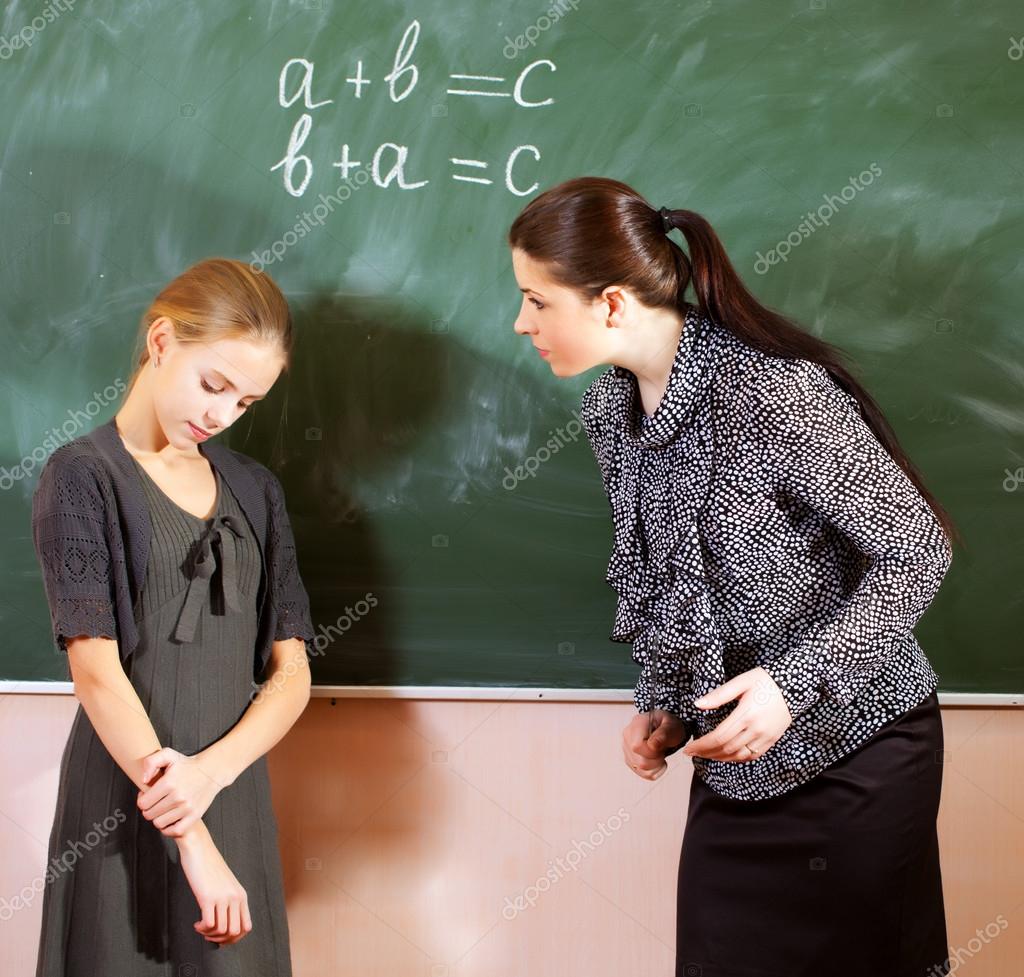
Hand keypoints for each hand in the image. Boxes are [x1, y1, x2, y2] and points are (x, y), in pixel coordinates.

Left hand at [137, 747, 226, 838]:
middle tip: (156, 801)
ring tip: (163, 809)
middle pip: (149, 815)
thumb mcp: (168, 755)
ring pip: (159, 824)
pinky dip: (169, 829)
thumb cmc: (188, 765)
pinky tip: (170, 819)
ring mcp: (187, 808)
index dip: (142, 799)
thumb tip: (143, 780)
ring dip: (158, 817)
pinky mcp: (195, 816)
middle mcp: (178, 796)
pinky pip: (174, 831)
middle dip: (149, 809)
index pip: (143, 803)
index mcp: (169, 783)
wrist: (212, 771)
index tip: (148, 795)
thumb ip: (150, 762)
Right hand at [176, 822, 252, 944]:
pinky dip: (202, 929)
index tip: (219, 936)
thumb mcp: (224, 885)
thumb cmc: (209, 867)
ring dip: (209, 935)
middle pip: (235, 933)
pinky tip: (196, 923)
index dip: (233, 939)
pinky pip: (209, 925)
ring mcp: (223, 897)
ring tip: (201, 927)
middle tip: (208, 935)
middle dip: (220, 940)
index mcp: (241, 895)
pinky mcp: (208, 897)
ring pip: (222, 931)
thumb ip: (228, 901)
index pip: (246, 927)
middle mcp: (235, 897)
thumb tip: (223, 926)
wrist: (199, 847)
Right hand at [621, 709, 686, 780]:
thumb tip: (652, 745)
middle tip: (663, 750)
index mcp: (637, 724)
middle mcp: (628, 735)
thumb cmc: (669, 726)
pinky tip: (657, 762)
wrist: (666, 728)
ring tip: (660, 754)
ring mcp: (626, 747)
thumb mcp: (672, 726)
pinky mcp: (629, 758)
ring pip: (639, 768)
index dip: (653, 753)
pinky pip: (640, 773)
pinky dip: (652, 771)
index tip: (662, 748)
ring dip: (655, 766)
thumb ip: (664, 734)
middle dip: (656, 761)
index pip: (637, 747)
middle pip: (639, 761)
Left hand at [682, 666, 791, 761]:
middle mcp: (756, 729)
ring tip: (706, 755)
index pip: (718, 737)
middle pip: (726, 749)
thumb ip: (719, 695)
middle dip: (707, 753)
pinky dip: (737, 759)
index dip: (702, 745)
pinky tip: (726, 755)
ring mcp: (766, 737)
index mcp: (746, 714)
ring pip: (739, 756)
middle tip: (692, 753)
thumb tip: (697, 704)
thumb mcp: (741, 682)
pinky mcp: (772, 740)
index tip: (689, 748)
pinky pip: (752, 756)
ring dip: (720, 758)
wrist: (795, 685)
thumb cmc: (765, 680)